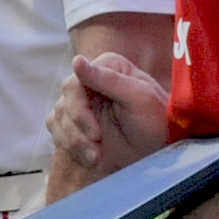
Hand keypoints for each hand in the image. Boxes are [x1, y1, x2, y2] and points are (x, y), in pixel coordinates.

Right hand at [47, 53, 169, 191]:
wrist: (161, 148)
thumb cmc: (157, 119)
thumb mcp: (139, 98)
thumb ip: (108, 79)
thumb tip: (77, 60)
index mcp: (106, 67)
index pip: (74, 84)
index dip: (79, 111)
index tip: (95, 134)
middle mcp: (91, 80)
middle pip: (63, 104)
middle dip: (77, 132)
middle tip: (97, 152)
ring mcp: (82, 102)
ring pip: (58, 120)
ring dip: (75, 143)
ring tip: (96, 157)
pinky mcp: (76, 123)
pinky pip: (59, 133)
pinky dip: (72, 149)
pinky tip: (90, 158)